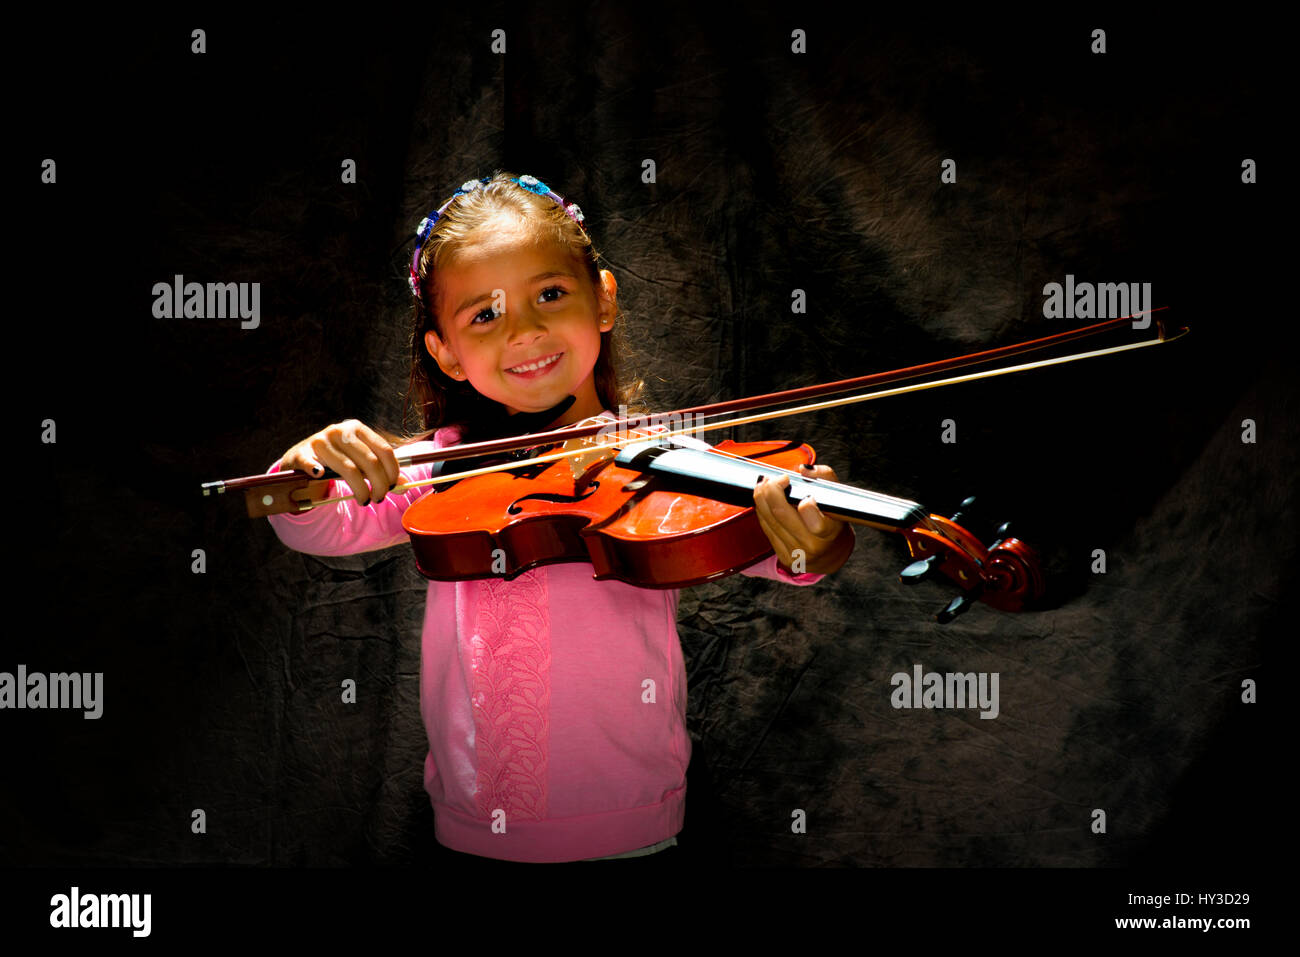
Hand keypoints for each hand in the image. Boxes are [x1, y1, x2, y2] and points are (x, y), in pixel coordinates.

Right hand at [278, 419, 399, 506]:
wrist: (301, 459)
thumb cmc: (337, 461)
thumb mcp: (359, 462)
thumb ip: (381, 471)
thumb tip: (406, 485)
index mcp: (357, 428)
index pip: (384, 450)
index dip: (393, 471)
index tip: (394, 487)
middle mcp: (340, 431)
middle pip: (370, 461)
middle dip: (379, 484)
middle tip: (379, 498)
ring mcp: (320, 441)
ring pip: (349, 469)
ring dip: (360, 490)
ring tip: (364, 501)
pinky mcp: (301, 453)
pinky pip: (311, 463)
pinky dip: (317, 470)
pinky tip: (321, 476)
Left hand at [752, 464, 855, 574]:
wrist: (830, 552)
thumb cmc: (833, 520)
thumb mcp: (837, 497)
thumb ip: (824, 477)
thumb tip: (804, 470)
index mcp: (829, 532)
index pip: (813, 518)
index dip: (804, 502)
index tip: (797, 486)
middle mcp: (812, 545)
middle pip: (781, 513)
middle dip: (771, 490)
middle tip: (772, 479)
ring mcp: (795, 553)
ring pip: (768, 519)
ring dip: (761, 498)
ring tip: (764, 484)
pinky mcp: (782, 555)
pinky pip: (766, 528)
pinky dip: (762, 511)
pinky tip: (764, 501)